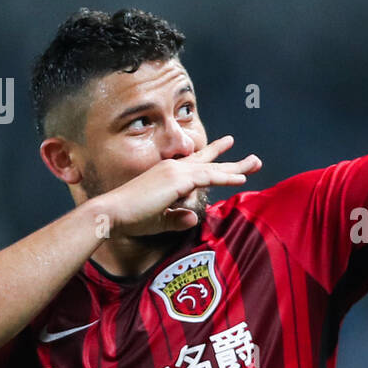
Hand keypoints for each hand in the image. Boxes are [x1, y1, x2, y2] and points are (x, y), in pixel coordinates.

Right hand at [93, 135, 262, 236]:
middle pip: (209, 163)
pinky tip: (240, 179)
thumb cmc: (131, 218)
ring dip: (235, 167)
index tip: (228, 146)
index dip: (214, 156)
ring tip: (255, 163)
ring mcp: (175, 172)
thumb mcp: (160, 220)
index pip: (196, 163)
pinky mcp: (177, 180)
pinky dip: (225, 177)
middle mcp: (173, 168)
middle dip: (232, 162)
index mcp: (168, 175)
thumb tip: (194, 218)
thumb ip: (177, 218)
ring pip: (212, 168)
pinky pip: (207, 177)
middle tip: (254, 159)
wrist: (112, 214)